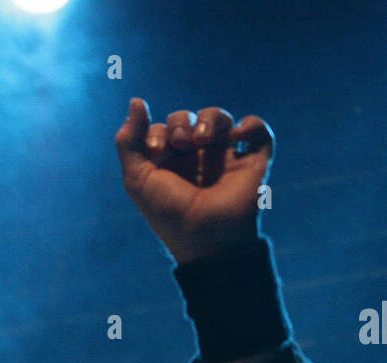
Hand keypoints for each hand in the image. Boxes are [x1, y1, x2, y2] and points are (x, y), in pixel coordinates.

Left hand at [115, 97, 274, 264]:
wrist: (206, 238)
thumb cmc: (169, 213)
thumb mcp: (137, 179)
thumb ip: (129, 141)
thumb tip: (136, 101)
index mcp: (170, 163)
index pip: (163, 129)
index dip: (157, 131)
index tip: (158, 150)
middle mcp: (197, 158)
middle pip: (189, 118)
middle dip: (182, 122)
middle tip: (182, 143)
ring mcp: (225, 158)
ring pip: (220, 118)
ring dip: (211, 119)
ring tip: (203, 139)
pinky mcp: (253, 162)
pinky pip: (258, 130)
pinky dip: (250, 125)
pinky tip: (236, 137)